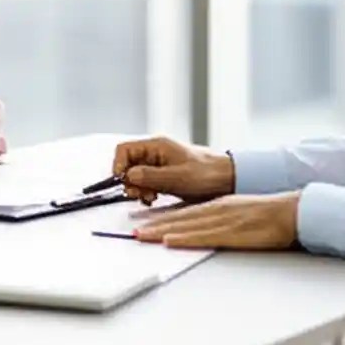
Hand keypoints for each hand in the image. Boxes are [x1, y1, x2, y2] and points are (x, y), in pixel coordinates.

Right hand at [112, 135, 234, 204]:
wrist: (227, 179)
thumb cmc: (207, 173)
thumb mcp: (176, 176)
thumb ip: (150, 176)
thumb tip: (128, 176)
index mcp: (156, 146)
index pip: (124, 150)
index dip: (118, 165)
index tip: (122, 181)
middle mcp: (155, 153)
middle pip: (127, 164)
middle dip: (129, 181)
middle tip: (138, 194)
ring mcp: (159, 165)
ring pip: (135, 176)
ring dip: (138, 188)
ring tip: (150, 197)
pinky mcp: (164, 176)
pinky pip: (146, 183)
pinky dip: (146, 192)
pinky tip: (154, 198)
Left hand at [134, 192, 301, 249]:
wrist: (291, 212)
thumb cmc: (269, 214)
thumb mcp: (239, 210)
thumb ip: (221, 217)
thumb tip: (205, 226)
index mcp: (218, 204)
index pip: (183, 210)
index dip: (161, 215)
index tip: (143, 219)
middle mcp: (215, 210)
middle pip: (178, 217)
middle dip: (153, 223)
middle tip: (132, 228)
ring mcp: (222, 221)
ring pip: (185, 226)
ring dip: (160, 230)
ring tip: (140, 235)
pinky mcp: (231, 234)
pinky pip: (202, 237)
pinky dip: (184, 238)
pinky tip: (169, 240)